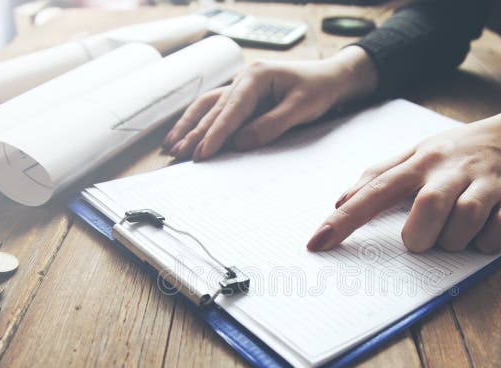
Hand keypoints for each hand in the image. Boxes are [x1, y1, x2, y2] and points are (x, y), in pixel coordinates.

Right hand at [163, 46, 377, 160]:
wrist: (329, 78)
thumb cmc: (318, 90)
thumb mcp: (301, 108)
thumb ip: (271, 125)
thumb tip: (241, 143)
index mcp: (257, 78)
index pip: (231, 110)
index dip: (215, 133)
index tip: (202, 153)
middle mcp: (243, 79)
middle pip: (213, 110)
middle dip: (194, 134)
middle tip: (179, 157)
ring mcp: (239, 86)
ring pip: (206, 107)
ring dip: (187, 127)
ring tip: (170, 147)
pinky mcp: (241, 97)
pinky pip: (213, 109)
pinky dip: (196, 122)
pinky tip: (182, 135)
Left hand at [306, 102, 500, 253]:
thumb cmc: (454, 153)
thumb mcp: (414, 154)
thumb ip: (377, 177)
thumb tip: (338, 201)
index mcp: (419, 163)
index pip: (374, 192)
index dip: (345, 220)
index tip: (317, 244)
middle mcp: (451, 170)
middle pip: (428, 207)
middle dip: (419, 236)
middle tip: (419, 240)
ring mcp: (486, 184)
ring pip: (467, 220)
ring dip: (454, 240)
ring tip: (453, 235)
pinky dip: (489, 242)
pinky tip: (484, 235)